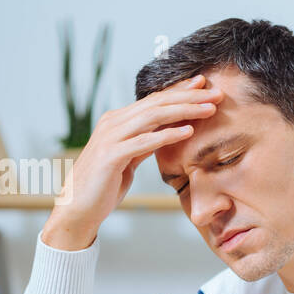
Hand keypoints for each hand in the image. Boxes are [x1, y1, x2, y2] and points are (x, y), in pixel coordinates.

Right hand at [42, 73, 222, 249]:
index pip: (154, 101)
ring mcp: (110, 138)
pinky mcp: (111, 156)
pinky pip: (144, 142)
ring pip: (152, 117)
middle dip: (189, 97)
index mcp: (117, 121)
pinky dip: (166, 135)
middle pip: (156, 103)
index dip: (180, 91)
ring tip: (208, 109)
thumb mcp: (129, 159)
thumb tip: (166, 132)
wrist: (77, 208)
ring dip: (184, 111)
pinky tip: (187, 131)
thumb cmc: (104, 185)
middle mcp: (113, 123)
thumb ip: (144, 143)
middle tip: (216, 93)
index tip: (205, 85)